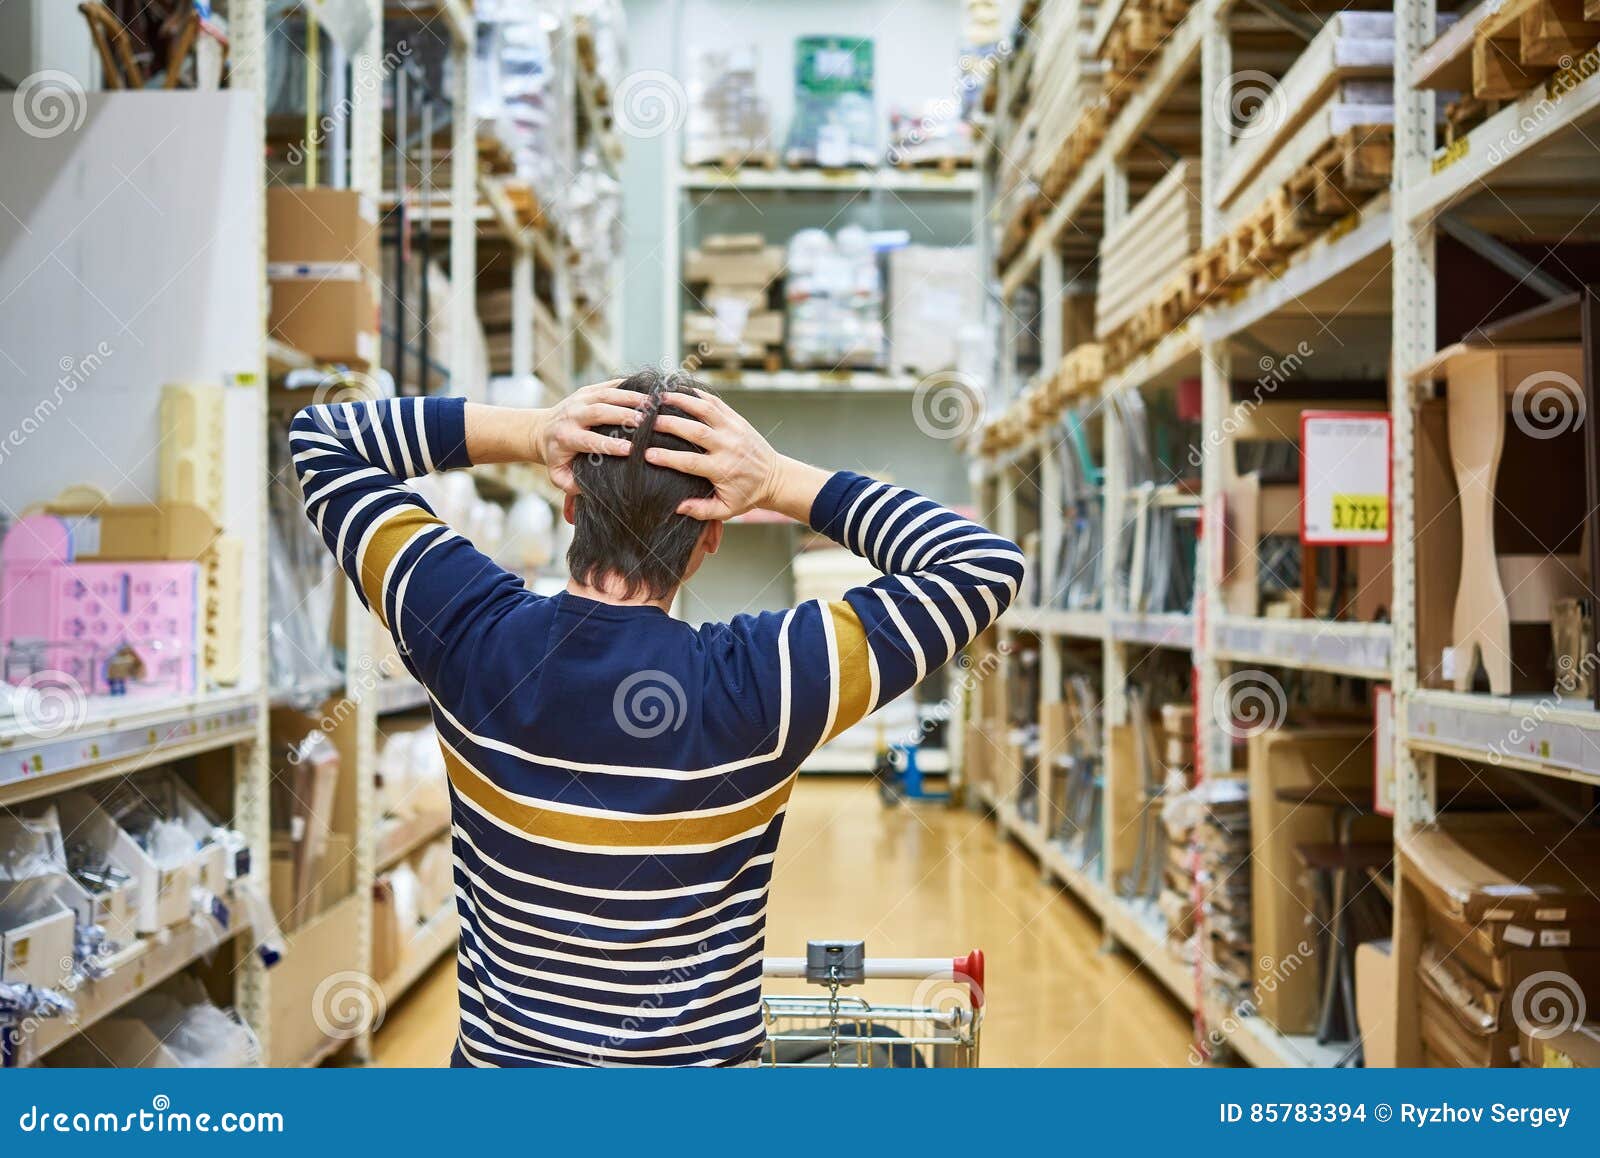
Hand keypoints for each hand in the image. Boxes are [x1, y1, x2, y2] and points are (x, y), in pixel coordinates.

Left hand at [535, 380, 649, 494]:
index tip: (631, 449)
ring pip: (606, 395)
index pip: (590, 440)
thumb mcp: (558, 475)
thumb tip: (587, 488)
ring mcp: (580, 399)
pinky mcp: (587, 390)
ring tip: (652, 404)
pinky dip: (628, 386)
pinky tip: (647, 391)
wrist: (542, 430)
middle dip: (624, 416)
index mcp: (566, 437)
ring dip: (630, 398)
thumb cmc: (556, 456)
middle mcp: (572, 415)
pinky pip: (609, 385)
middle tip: (647, 421)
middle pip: (599, 412)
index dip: (611, 445)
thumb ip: (570, 485)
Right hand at [644, 390, 781, 520]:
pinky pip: (717, 403)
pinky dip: (699, 395)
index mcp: (722, 469)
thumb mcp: (726, 510)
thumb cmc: (747, 496)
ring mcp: (734, 430)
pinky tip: (681, 390)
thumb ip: (702, 510)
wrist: (776, 479)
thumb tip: (677, 508)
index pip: (690, 462)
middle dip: (670, 423)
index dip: (667, 457)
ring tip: (661, 396)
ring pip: (706, 410)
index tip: (646, 454)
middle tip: (648, 419)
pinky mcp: (738, 420)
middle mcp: (727, 447)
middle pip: (695, 431)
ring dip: (683, 401)